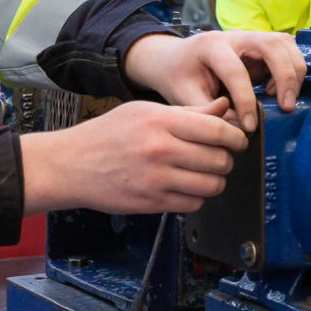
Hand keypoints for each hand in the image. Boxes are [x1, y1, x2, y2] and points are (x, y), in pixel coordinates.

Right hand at [21, 99, 247, 214]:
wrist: (71, 165)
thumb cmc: (108, 134)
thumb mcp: (145, 111)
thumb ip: (188, 112)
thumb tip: (224, 106)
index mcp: (160, 121)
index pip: (216, 131)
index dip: (236, 137)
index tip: (239, 140)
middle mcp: (159, 150)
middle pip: (218, 160)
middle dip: (227, 160)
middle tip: (222, 157)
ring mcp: (155, 179)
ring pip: (211, 186)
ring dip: (216, 181)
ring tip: (208, 174)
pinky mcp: (151, 203)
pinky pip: (193, 204)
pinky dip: (198, 197)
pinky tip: (188, 187)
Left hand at [122, 30, 305, 131]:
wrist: (176, 59)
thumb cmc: (179, 76)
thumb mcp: (184, 95)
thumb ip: (209, 111)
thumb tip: (237, 128)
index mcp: (211, 45)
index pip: (235, 70)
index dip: (245, 100)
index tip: (249, 127)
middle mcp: (235, 36)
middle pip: (272, 45)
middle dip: (285, 76)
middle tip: (286, 107)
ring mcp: (252, 37)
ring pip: (285, 44)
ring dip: (293, 72)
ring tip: (283, 101)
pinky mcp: (262, 46)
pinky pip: (288, 50)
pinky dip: (293, 70)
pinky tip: (278, 92)